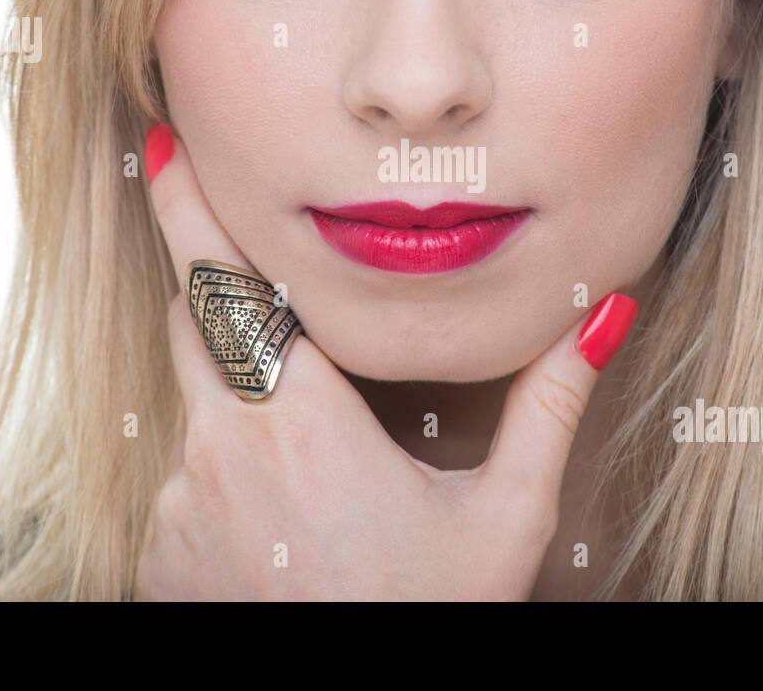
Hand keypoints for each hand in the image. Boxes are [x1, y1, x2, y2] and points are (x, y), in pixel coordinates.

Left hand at [132, 124, 636, 599]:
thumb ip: (549, 406)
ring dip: (243, 405)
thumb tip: (602, 316)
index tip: (164, 146)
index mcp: (301, 422)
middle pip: (196, 328)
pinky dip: (226, 477)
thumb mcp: (506, 516)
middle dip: (225, 298)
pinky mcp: (160, 554)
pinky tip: (290, 533)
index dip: (189, 208)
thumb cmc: (427, 617)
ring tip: (316, 485)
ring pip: (197, 409)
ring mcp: (181, 508)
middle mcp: (222, 452)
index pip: (225, 285)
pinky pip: (184, 481)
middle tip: (285, 322)